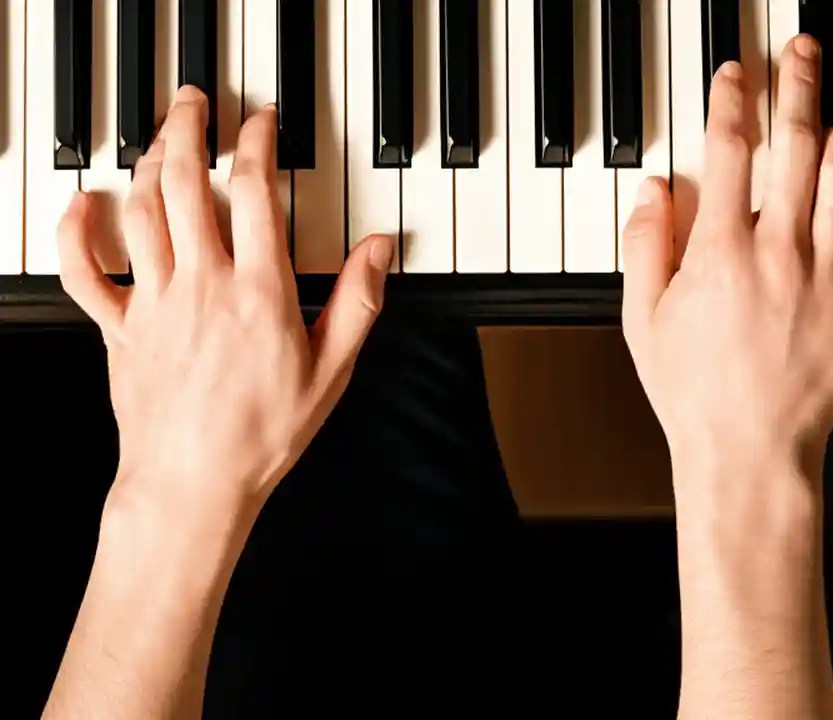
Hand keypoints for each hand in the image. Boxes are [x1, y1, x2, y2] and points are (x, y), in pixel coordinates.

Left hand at [58, 86, 391, 513]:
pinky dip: (77, 230)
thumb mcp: (333, 371)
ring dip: (146, 162)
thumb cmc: (263, 434)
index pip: (255, 193)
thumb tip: (380, 251)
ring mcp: (153, 303)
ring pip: (140, 211)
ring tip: (160, 136)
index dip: (257, 144)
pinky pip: (85, 269)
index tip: (262, 122)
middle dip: (189, 130)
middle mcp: (201, 284)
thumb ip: (358, 303)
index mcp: (259, 291)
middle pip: (184, 183)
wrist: (195, 483)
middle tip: (196, 102)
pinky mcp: (118, 329)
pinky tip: (85, 203)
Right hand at [621, 37, 832, 479]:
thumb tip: (654, 189)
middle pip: (791, 144)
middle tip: (800, 50)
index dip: (731, 99)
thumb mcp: (642, 321)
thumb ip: (645, 247)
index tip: (735, 73)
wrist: (751, 452)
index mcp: (719, 251)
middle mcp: (777, 250)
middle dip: (795, 85)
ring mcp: (828, 272)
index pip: (726, 149)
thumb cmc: (696, 394)